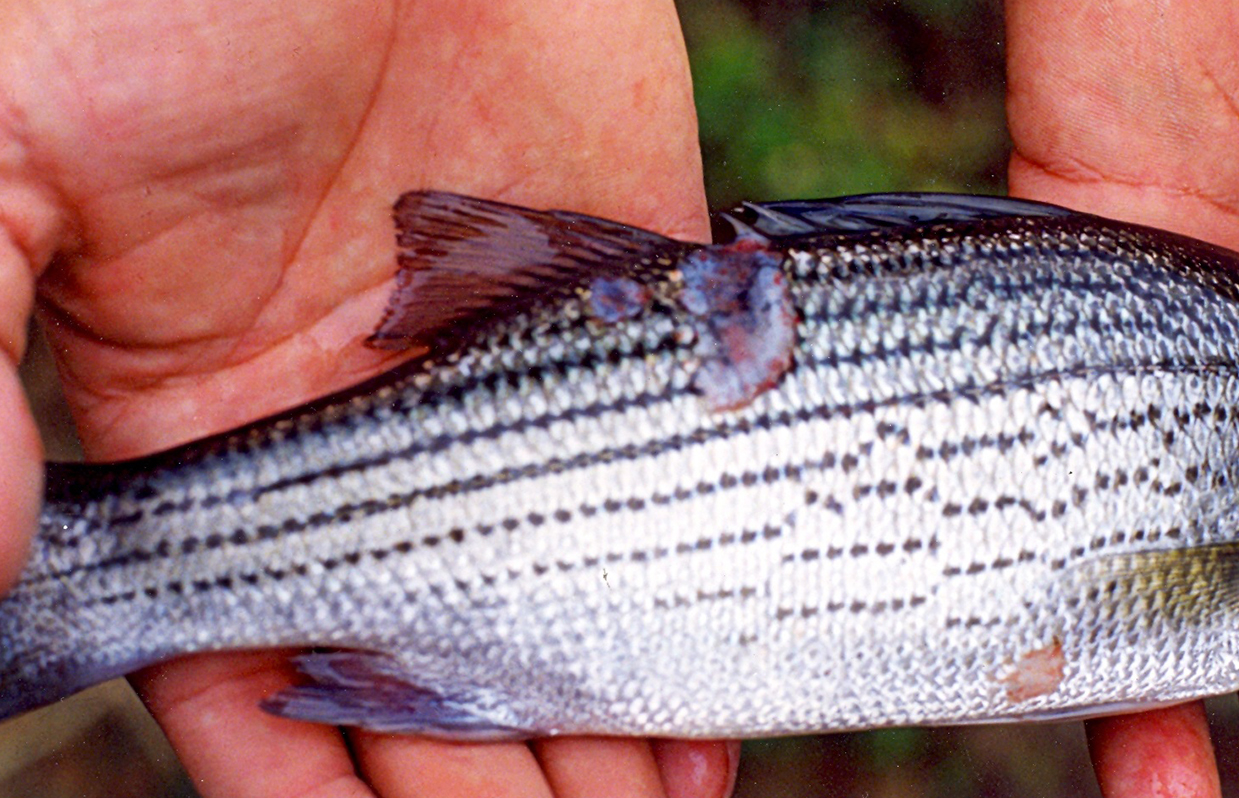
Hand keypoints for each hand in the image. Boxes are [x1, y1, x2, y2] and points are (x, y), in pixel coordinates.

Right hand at [0, 1, 735, 795]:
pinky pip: (676, 485)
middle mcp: (363, 427)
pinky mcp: (634, 307)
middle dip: (477, 782)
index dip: (305, 778)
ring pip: (560, 603)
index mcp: (202, 427)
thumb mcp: (6, 158)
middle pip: (425, 662)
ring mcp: (507, 377)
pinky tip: (715, 718)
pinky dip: (693, 602)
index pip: (252, 661)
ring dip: (593, 731)